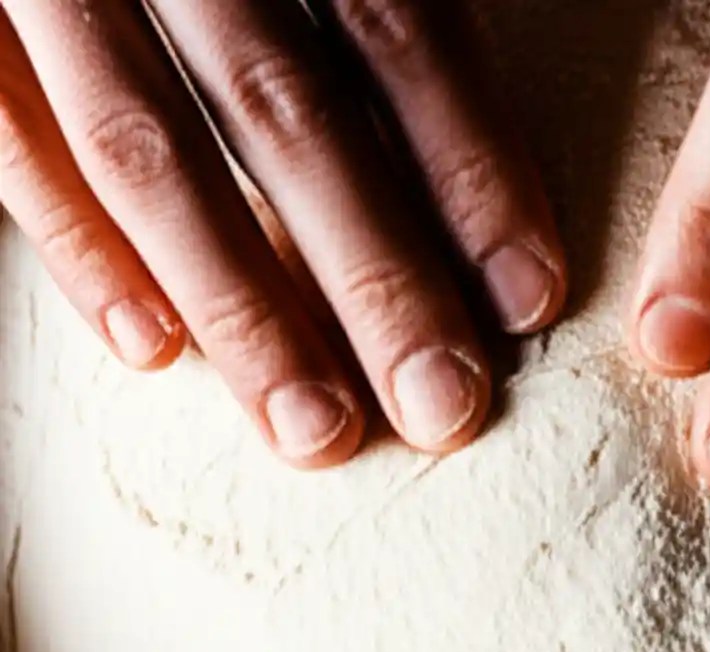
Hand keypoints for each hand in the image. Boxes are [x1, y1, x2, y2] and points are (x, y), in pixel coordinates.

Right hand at [0, 1, 565, 467]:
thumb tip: (473, 113)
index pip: (401, 29)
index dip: (471, 164)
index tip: (530, 294)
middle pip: (288, 112)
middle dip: (373, 271)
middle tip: (447, 404)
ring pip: (148, 147)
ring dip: (239, 301)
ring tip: (317, 427)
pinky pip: (5, 134)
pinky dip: (76, 240)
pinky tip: (150, 347)